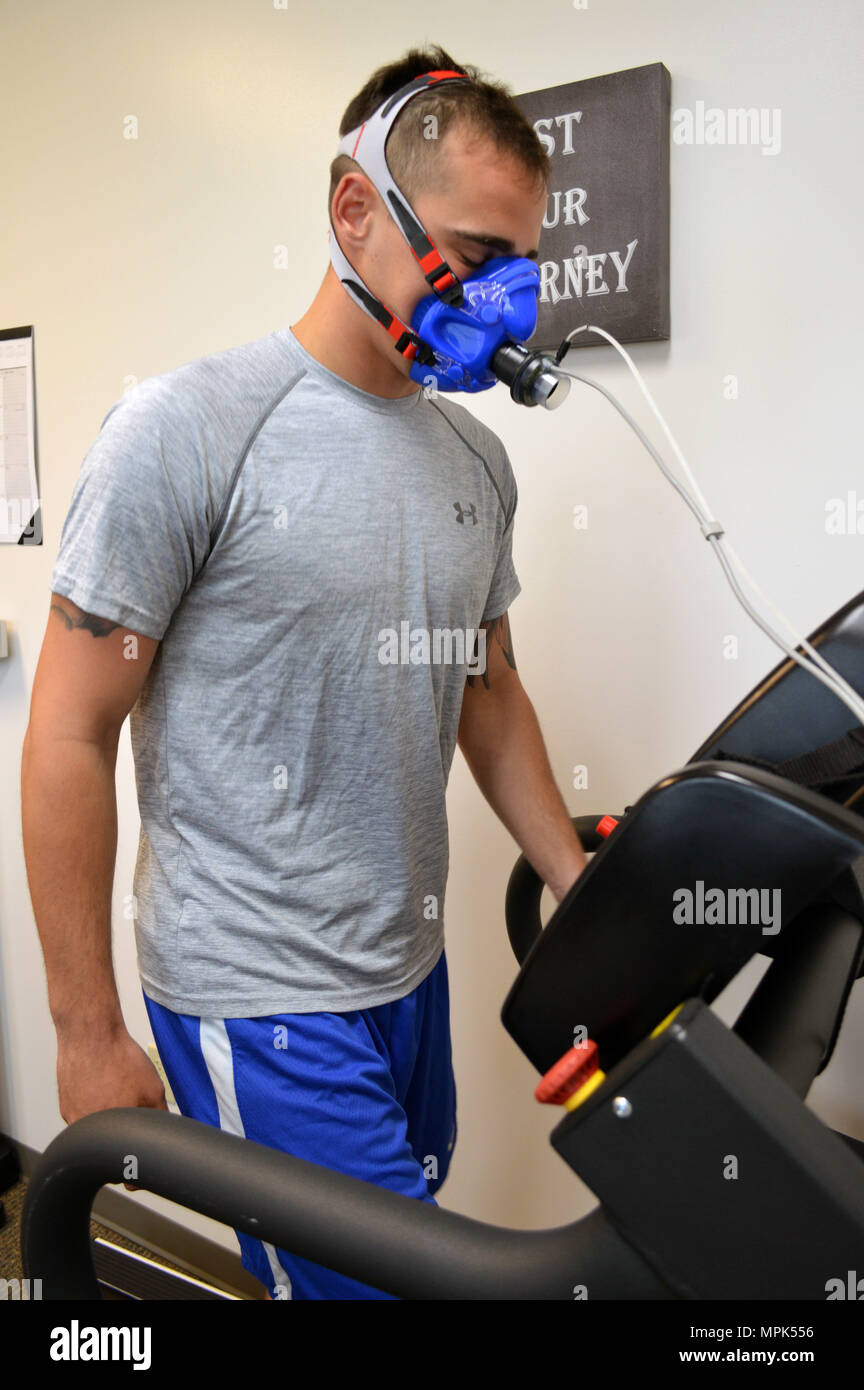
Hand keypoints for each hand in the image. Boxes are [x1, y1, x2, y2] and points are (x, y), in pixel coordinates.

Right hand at [56, 1025, 168, 1191]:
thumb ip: (159, 1119)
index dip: (136, 1173)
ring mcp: (73, 1120)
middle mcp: (88, 1131)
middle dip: (123, 1143)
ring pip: (96, 1134)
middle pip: (108, 1153)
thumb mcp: (153, 1090)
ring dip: (108, 1123)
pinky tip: (104, 1089)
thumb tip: (167, 1136)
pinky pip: (83, 1117)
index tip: (141, 1170)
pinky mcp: (65, 1107)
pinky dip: (94, 1108)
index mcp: (111, 1134)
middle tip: (134, 1119)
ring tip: (118, 1095)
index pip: (123, 1173)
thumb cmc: (120, 1059)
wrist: (90, 1034)